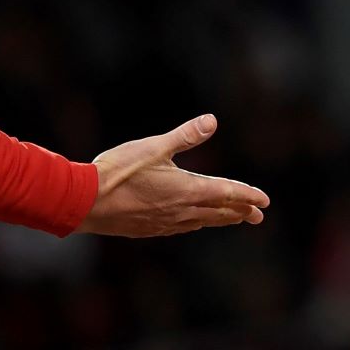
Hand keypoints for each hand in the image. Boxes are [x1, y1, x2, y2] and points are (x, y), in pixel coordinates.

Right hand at [79, 114, 267, 237]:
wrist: (84, 202)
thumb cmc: (118, 172)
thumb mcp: (154, 147)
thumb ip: (185, 136)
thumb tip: (212, 121)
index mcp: (187, 190)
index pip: (227, 193)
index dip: (248, 196)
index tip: (265, 201)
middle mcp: (181, 210)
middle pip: (219, 213)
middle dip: (241, 212)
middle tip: (258, 216)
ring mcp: (165, 223)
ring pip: (202, 223)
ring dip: (220, 220)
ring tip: (232, 219)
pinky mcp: (149, 229)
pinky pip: (182, 228)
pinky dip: (197, 224)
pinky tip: (193, 223)